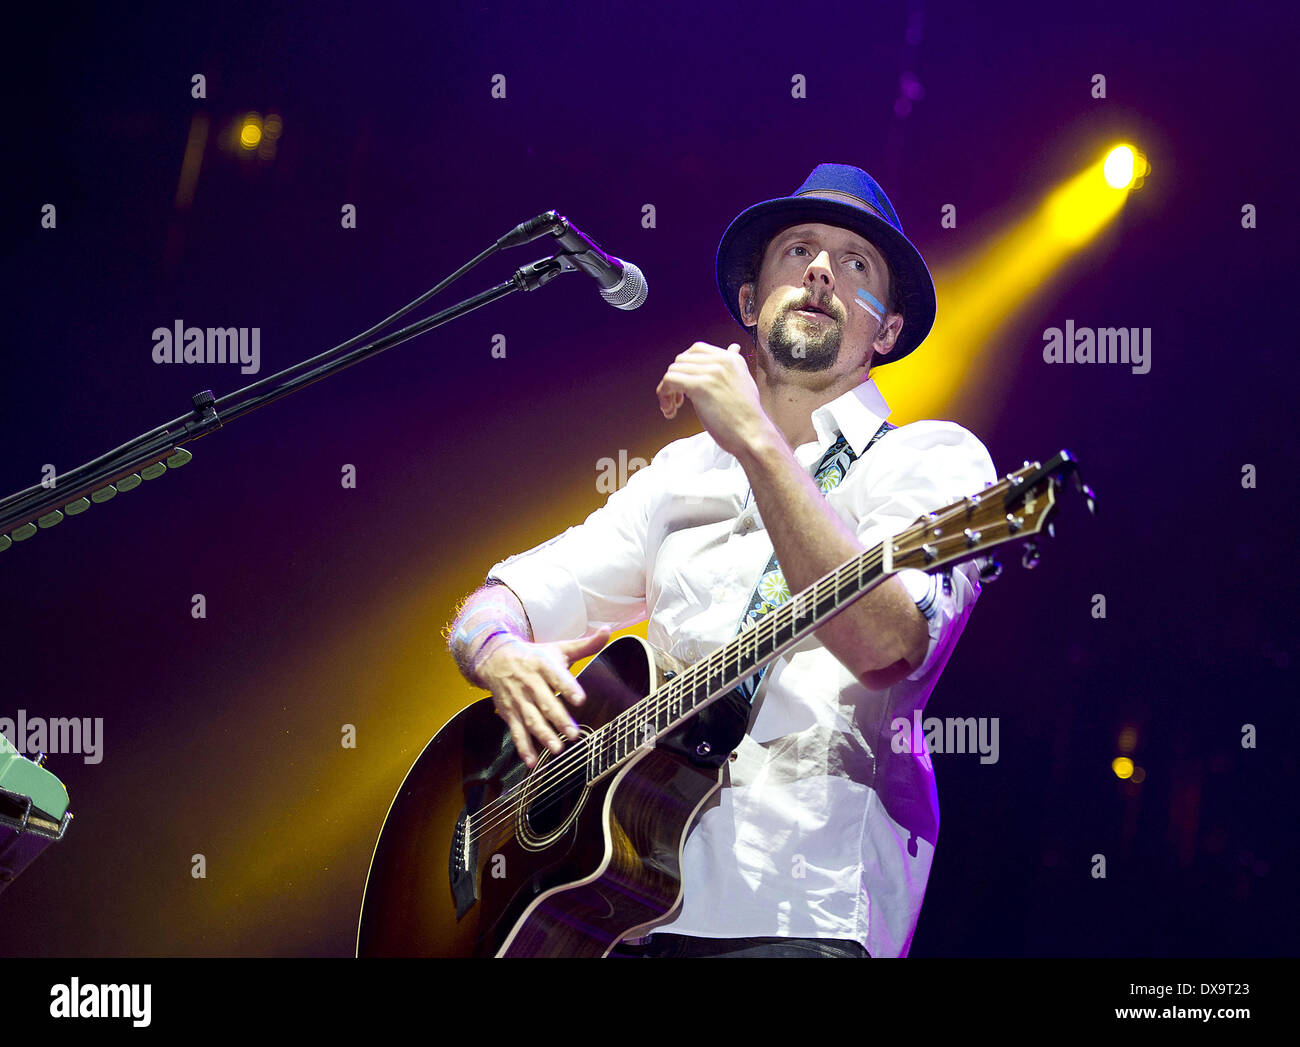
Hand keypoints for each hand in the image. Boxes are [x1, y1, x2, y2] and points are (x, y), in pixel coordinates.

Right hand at [475, 628, 609, 767]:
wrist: (495, 658)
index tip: (580, 699)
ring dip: (543, 735)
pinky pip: (516, 732)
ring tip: (557, 749)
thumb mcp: (558, 648)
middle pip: (546, 703)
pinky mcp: (509, 713)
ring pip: (531, 719)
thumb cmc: (534, 656)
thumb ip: (585, 645)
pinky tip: (532, 761)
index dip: (568, 687)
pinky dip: (523, 747)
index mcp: (543, 665)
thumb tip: (608, 631)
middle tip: (573, 734)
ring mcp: (519, 700)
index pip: (557, 677)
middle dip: (559, 719)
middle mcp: (530, 683)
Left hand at [655, 342, 769, 458]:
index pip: (696, 350)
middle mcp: (722, 360)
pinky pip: (669, 381)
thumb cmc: (746, 417)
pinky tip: (670, 410)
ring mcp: (712, 372)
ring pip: (673, 370)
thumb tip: (733, 348)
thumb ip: (732, 367)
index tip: (685, 386)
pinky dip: (663, 395)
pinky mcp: (701, 385)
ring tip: (673, 408)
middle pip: (681, 360)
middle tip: (678, 401)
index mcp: (731, 359)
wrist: (753, 435)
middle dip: (675, 379)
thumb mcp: (743, 383)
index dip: (685, 367)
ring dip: (667, 390)